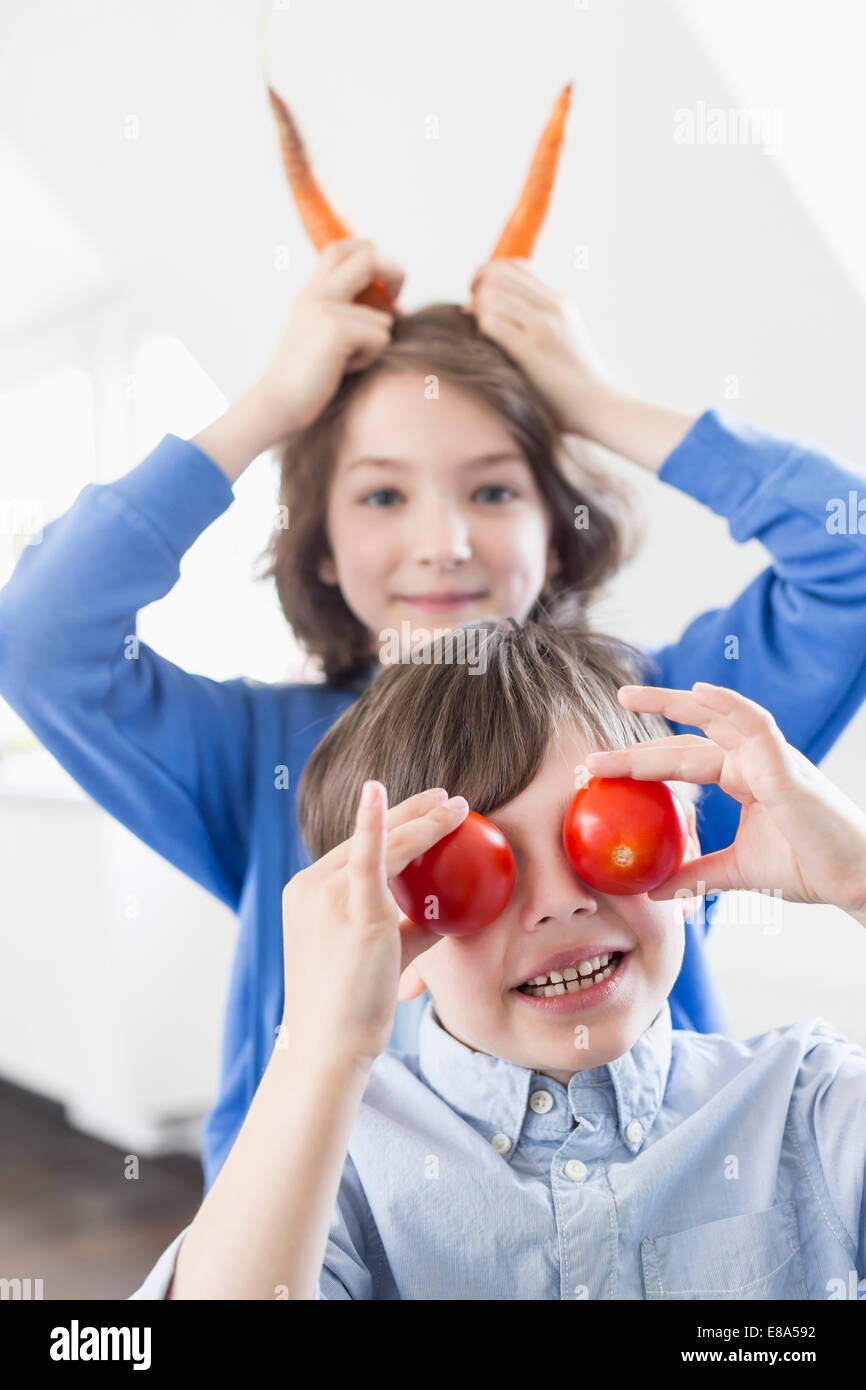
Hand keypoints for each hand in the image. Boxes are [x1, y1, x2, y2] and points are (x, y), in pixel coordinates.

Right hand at [256, 238, 404, 440]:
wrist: (278, 402)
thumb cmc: (308, 377)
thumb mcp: (323, 334)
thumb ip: (350, 313)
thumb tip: (395, 307)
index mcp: (312, 292)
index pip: (342, 248)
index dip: (370, 253)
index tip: (382, 284)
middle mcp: (317, 294)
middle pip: (369, 257)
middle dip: (395, 276)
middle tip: (396, 303)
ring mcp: (325, 309)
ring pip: (384, 316)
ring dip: (377, 343)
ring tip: (349, 360)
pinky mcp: (336, 330)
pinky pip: (381, 337)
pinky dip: (371, 357)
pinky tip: (346, 368)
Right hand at [279, 784, 467, 1070]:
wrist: (329, 1045)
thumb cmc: (352, 1006)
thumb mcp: (381, 952)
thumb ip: (408, 924)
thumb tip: (448, 907)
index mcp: (307, 892)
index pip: (357, 850)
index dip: (393, 824)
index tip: (426, 810)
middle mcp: (311, 887)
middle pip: (369, 838)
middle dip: (412, 812)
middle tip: (448, 797)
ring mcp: (327, 896)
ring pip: (385, 846)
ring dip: (423, 822)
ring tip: (457, 807)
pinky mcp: (352, 911)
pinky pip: (367, 859)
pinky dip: (376, 823)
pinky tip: (379, 792)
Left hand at [462, 257, 614, 436]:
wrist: (599, 406)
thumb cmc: (577, 382)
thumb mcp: (566, 339)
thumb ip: (542, 322)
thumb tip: (504, 313)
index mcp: (560, 302)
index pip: (516, 266)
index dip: (489, 273)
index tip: (479, 294)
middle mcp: (553, 307)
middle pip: (498, 274)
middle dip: (477, 289)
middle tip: (470, 311)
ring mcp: (543, 327)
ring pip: (491, 295)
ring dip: (478, 311)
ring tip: (481, 332)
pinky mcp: (531, 350)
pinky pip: (492, 322)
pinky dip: (481, 329)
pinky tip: (487, 345)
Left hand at [583, 682, 865, 917]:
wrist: (854, 881)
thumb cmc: (808, 868)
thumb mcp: (737, 872)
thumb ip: (695, 875)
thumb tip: (651, 888)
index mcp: (743, 778)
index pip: (682, 761)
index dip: (640, 761)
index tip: (598, 767)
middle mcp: (754, 760)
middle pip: (689, 735)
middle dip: (643, 731)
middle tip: (600, 729)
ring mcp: (771, 759)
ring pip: (714, 721)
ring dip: (669, 705)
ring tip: (628, 696)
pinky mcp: (787, 768)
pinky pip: (756, 725)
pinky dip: (729, 704)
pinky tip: (699, 691)